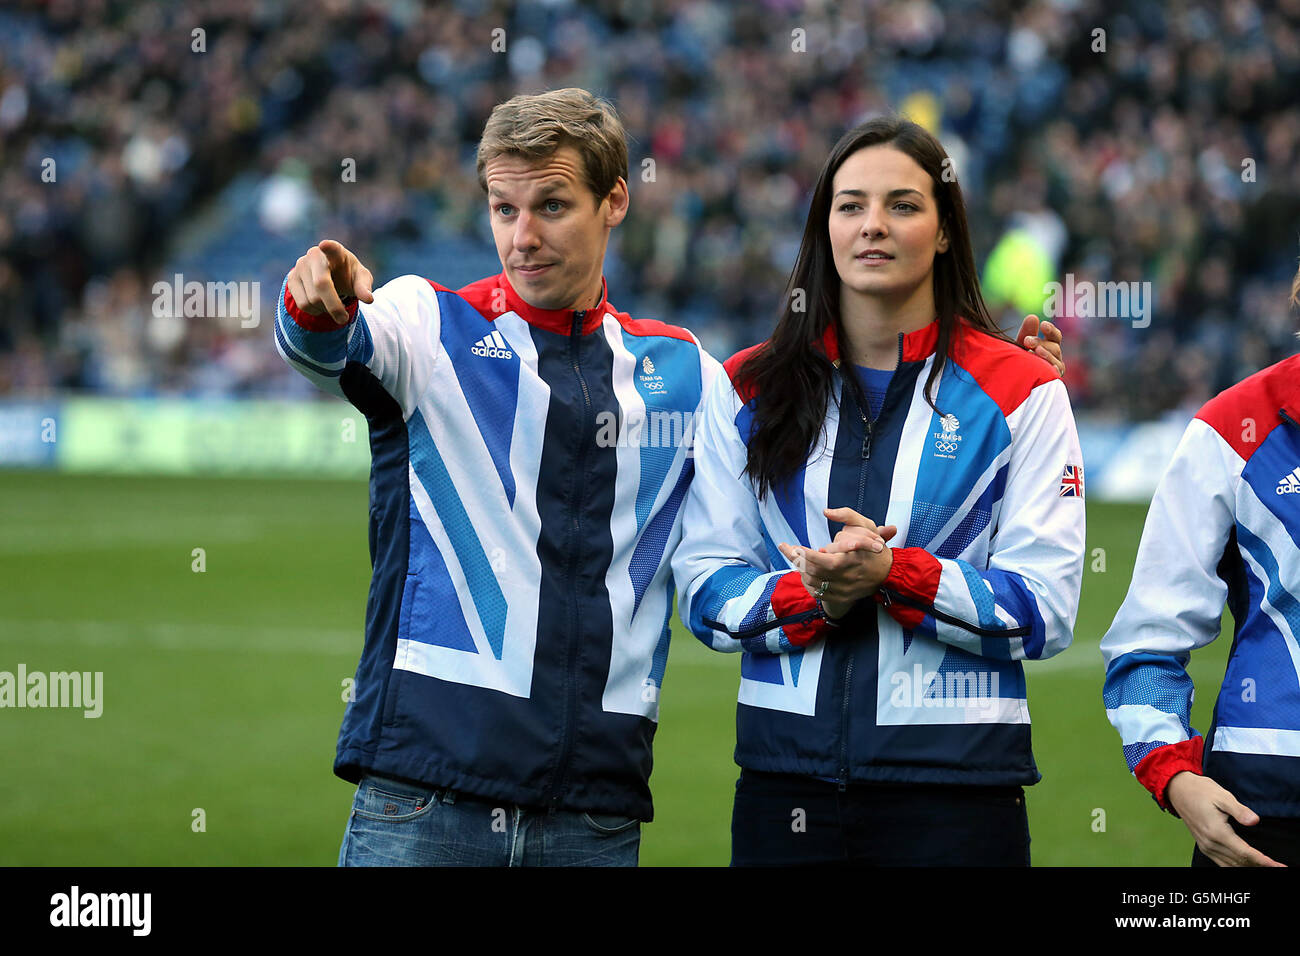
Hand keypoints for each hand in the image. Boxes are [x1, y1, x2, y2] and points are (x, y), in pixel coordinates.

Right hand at [287, 239, 375, 325]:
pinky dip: (314, 311)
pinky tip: (321, 305)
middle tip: (344, 319)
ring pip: (311, 299)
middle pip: (321, 284)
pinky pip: (302, 304)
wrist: (330, 275)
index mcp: (336, 252)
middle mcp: (314, 255)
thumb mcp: (360, 279)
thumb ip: (364, 287)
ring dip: (325, 309)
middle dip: (334, 306)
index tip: (325, 245)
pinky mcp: (291, 279)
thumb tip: (368, 299)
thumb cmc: (348, 275)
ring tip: (332, 305)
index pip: (332, 248)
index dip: (329, 247)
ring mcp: (300, 266)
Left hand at [776, 508, 895, 619]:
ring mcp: (843, 590)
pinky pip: (819, 594)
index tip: (793, 546)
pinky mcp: (841, 598)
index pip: (822, 561)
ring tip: (795, 558)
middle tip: (785, 548)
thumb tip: (826, 511)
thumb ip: (846, 516)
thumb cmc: (874, 546)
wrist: (888, 573)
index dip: (805, 555)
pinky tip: (804, 573)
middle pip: (814, 572)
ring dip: (801, 571)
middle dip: (796, 559)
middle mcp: (846, 577)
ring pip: (814, 583)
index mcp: (851, 560)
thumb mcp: (865, 526)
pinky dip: (809, 584)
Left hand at [1014, 314, 1063, 376]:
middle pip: (1055, 347)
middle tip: (1027, 340)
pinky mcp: (1052, 381)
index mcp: (1049, 346)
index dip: (1051, 330)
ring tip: (1036, 351)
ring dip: (1047, 355)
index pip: (1055, 336)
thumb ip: (1027, 332)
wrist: (1010, 381)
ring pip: (1056, 361)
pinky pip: (1055, 375)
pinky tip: (1048, 367)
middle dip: (1041, 343)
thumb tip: (1032, 317)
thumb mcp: (1020, 345)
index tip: (1043, 325)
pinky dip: (1052, 370)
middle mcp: (1054, 357)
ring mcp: (1054, 370)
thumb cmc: (1017, 360)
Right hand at [1165, 772, 1284, 866]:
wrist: (1177, 789)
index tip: (1277, 865)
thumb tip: (1254, 821)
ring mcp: (1205, 845)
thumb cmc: (1200, 790)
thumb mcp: (1222, 795)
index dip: (1263, 860)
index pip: (1245, 853)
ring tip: (1264, 867)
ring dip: (1248, 867)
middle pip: (1239, 862)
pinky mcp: (1203, 845)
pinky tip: (1244, 865)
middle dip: (1259, 866)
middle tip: (1277, 867)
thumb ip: (1239, 810)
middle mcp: (1210, 842)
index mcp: (1216, 832)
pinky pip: (1221, 862)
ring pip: (1231, 865)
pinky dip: (1235, 866)